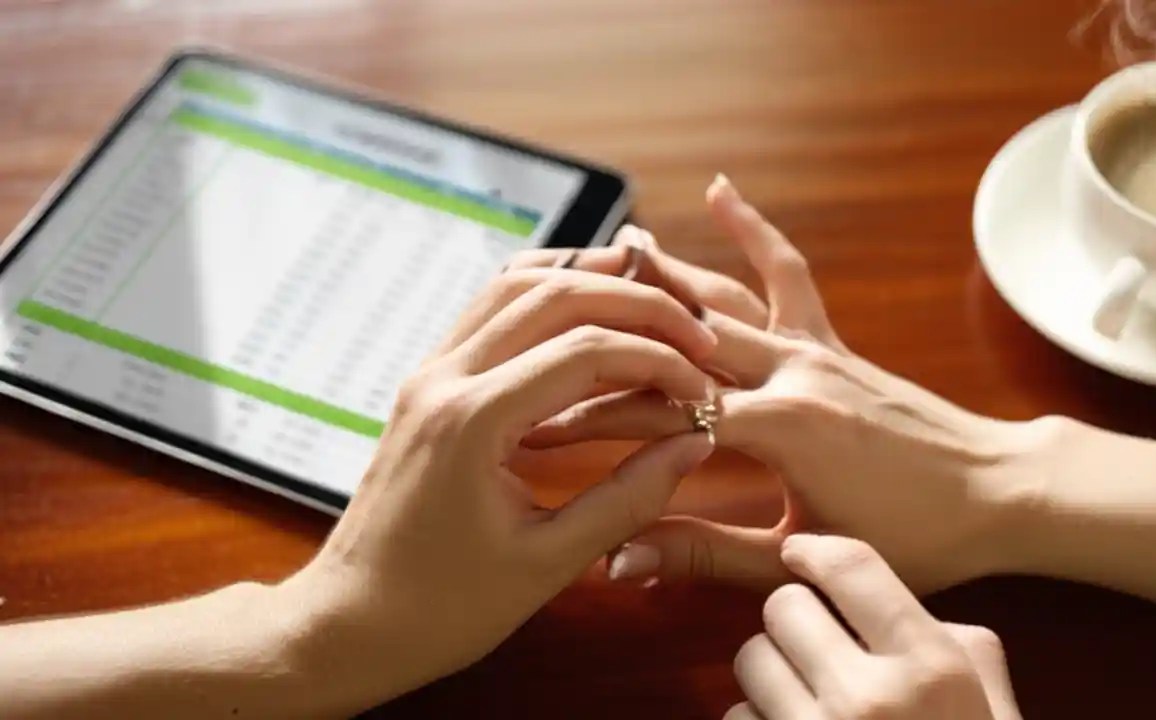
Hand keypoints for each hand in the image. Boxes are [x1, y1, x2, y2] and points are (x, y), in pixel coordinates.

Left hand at [277, 271, 718, 711]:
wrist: (349, 622)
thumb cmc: (442, 609)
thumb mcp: (549, 563)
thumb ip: (629, 497)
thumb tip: (694, 441)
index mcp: (472, 421)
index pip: (586, 351)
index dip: (659, 360)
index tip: (704, 389)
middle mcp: (444, 378)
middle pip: (554, 293)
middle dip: (636, 302)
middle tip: (696, 330)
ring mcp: (429, 374)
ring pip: (515, 284)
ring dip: (589, 281)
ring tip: (653, 296)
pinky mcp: (428, 384)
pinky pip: (490, 311)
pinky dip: (546, 297)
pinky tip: (587, 312)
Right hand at [518, 175, 1039, 592]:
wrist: (999, 491)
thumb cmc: (913, 537)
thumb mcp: (800, 557)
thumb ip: (706, 553)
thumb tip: (622, 558)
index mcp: (779, 427)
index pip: (661, 412)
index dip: (593, 420)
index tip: (536, 425)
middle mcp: (791, 372)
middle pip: (676, 345)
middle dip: (606, 347)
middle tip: (542, 341)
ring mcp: (814, 348)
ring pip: (722, 298)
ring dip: (660, 276)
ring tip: (603, 251)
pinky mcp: (833, 341)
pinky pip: (787, 274)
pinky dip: (754, 232)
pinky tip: (721, 194)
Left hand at [726, 535, 1020, 719]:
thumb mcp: (990, 705)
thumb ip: (954, 644)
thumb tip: (890, 599)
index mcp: (932, 667)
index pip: (851, 567)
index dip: (816, 551)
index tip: (801, 555)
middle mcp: (870, 698)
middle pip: (783, 606)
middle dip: (795, 622)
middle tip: (818, 647)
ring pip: (749, 659)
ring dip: (770, 674)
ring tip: (807, 699)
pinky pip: (737, 719)